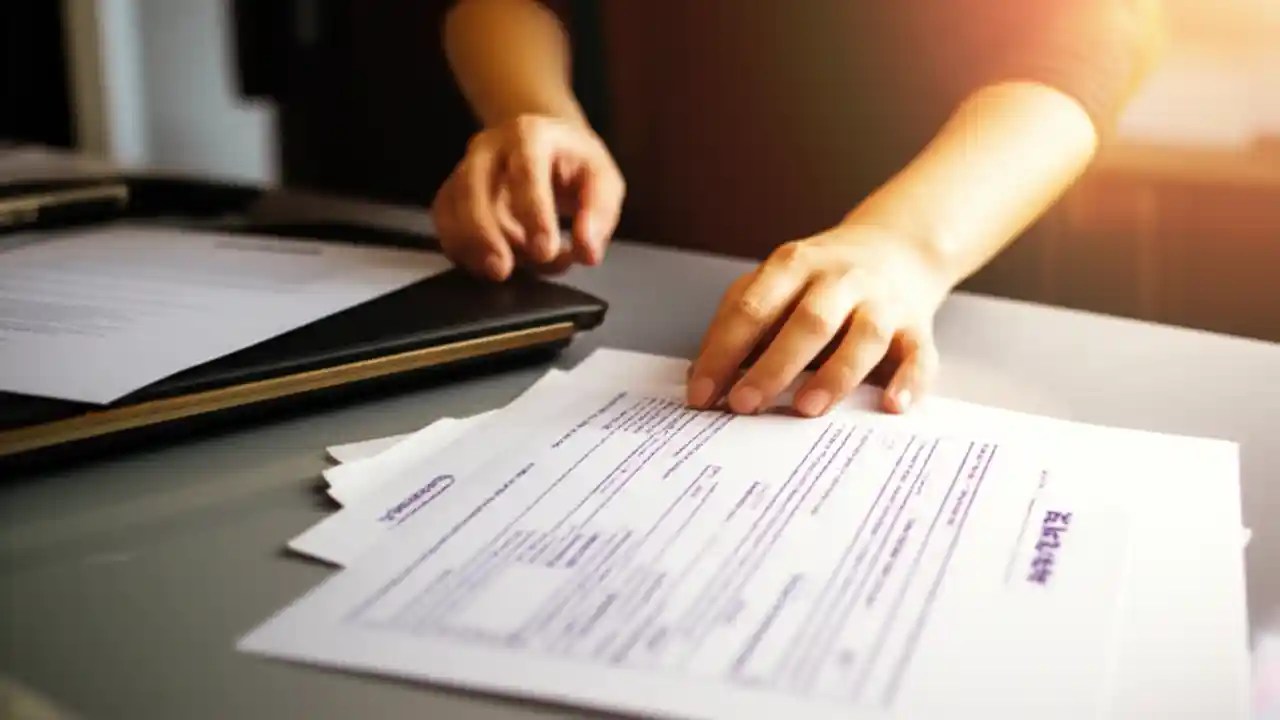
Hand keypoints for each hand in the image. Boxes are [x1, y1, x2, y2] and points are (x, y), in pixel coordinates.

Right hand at [431, 114, 624, 280]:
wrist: (546, 146)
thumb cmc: (575, 164)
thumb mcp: (602, 180)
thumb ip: (599, 214)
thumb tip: (587, 252)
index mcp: (530, 135)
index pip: (526, 172)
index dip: (534, 214)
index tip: (545, 251)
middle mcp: (489, 147)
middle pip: (471, 187)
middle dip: (484, 233)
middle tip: (503, 270)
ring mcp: (465, 169)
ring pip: (451, 209)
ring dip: (472, 247)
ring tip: (502, 271)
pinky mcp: (453, 193)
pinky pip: (445, 224)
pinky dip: (462, 250)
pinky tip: (486, 264)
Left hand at [687, 224, 950, 415]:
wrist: (897, 246)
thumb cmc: (821, 279)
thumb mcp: (775, 283)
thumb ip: (739, 322)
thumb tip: (702, 378)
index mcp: (795, 265)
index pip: (753, 308)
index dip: (724, 351)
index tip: (702, 393)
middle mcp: (842, 279)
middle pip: (809, 321)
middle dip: (774, 365)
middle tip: (744, 404)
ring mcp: (883, 302)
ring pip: (865, 336)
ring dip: (835, 374)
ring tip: (805, 409)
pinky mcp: (917, 327)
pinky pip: (919, 355)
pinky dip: (909, 381)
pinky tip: (892, 406)